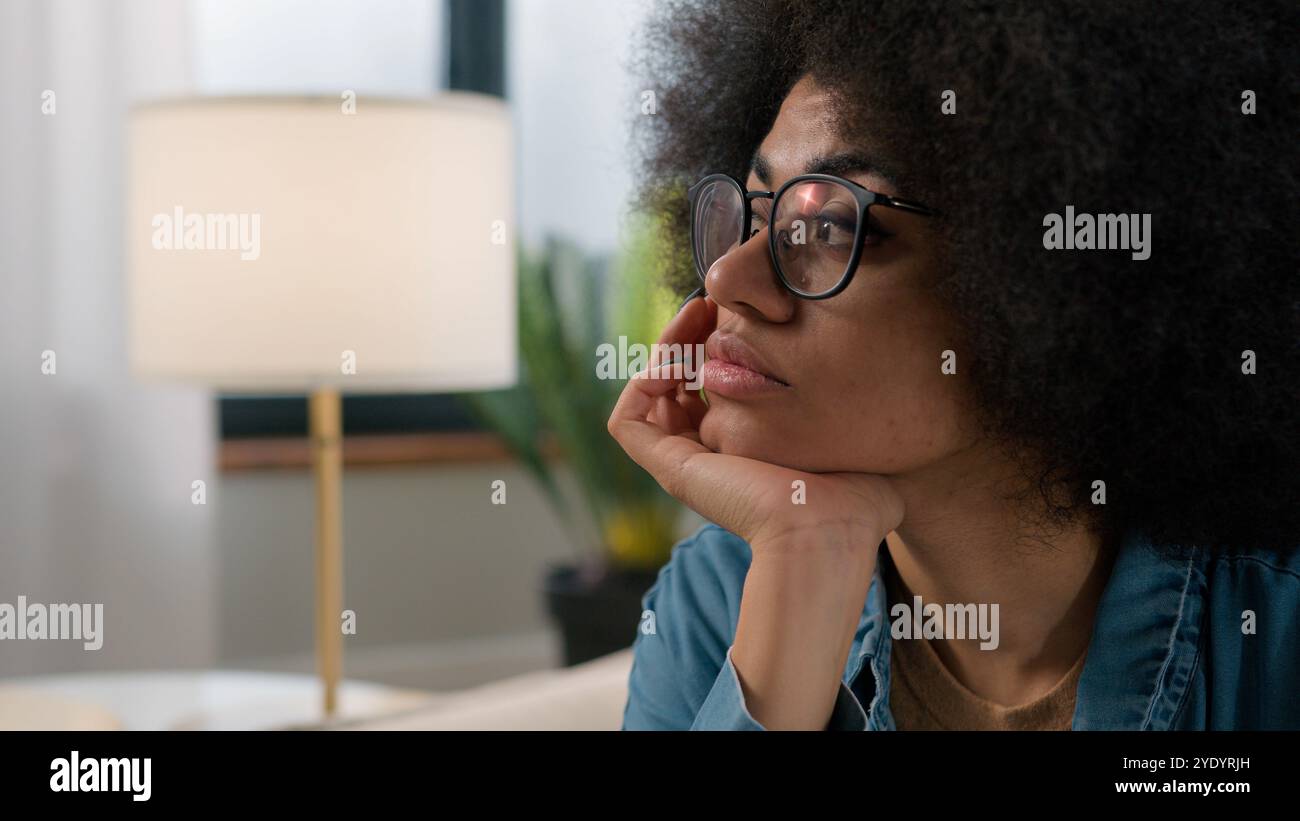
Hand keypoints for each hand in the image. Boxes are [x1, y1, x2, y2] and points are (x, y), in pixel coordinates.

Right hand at [607, 294, 903, 548]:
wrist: (831, 528)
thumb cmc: (856, 497)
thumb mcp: (859, 438)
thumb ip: (858, 416)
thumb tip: (888, 393)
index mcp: (751, 451)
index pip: (717, 393)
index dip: (719, 349)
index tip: (740, 315)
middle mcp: (714, 457)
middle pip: (680, 387)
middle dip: (689, 339)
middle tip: (710, 306)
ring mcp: (688, 464)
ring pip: (652, 397)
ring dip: (665, 351)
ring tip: (694, 318)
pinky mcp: (671, 469)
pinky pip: (628, 421)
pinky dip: (642, 382)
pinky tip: (677, 356)